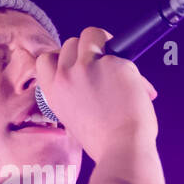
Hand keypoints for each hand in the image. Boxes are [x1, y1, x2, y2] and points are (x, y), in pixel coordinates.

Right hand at [33, 27, 157, 161]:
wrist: (122, 149)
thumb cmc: (103, 140)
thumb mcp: (73, 116)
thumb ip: (74, 92)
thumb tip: (93, 72)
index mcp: (53, 92)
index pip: (46, 59)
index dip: (63, 59)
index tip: (78, 66)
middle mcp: (65, 76)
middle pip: (70, 43)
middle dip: (87, 49)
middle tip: (104, 65)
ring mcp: (87, 67)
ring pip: (91, 34)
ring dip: (105, 43)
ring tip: (117, 67)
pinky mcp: (113, 63)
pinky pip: (121, 52)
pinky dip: (130, 68)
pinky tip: (137, 89)